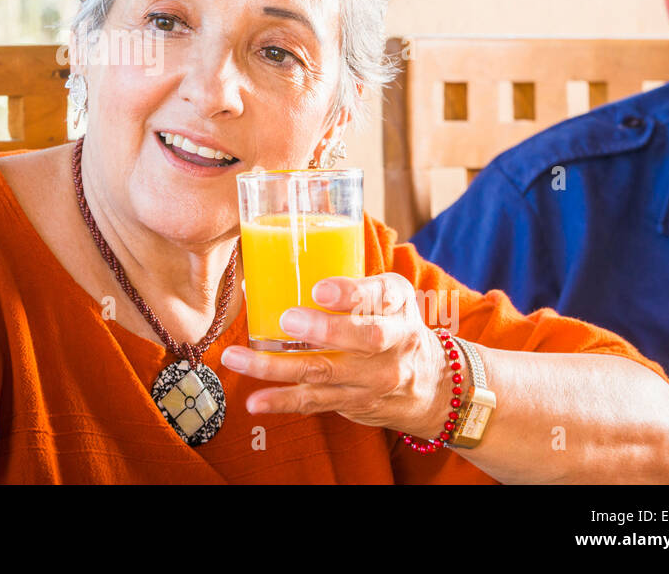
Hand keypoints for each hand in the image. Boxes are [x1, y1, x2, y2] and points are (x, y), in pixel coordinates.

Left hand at [220, 273, 450, 438]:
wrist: (431, 383)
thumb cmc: (392, 323)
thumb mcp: (387, 295)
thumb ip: (347, 281)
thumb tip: (272, 267)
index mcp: (396, 305)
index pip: (380, 296)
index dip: (350, 293)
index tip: (320, 289)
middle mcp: (392, 344)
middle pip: (362, 339)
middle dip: (324, 330)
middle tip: (287, 318)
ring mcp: (372, 379)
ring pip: (325, 372)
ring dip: (276, 367)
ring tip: (237, 358)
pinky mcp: (353, 402)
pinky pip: (314, 402)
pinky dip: (282, 401)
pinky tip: (254, 401)